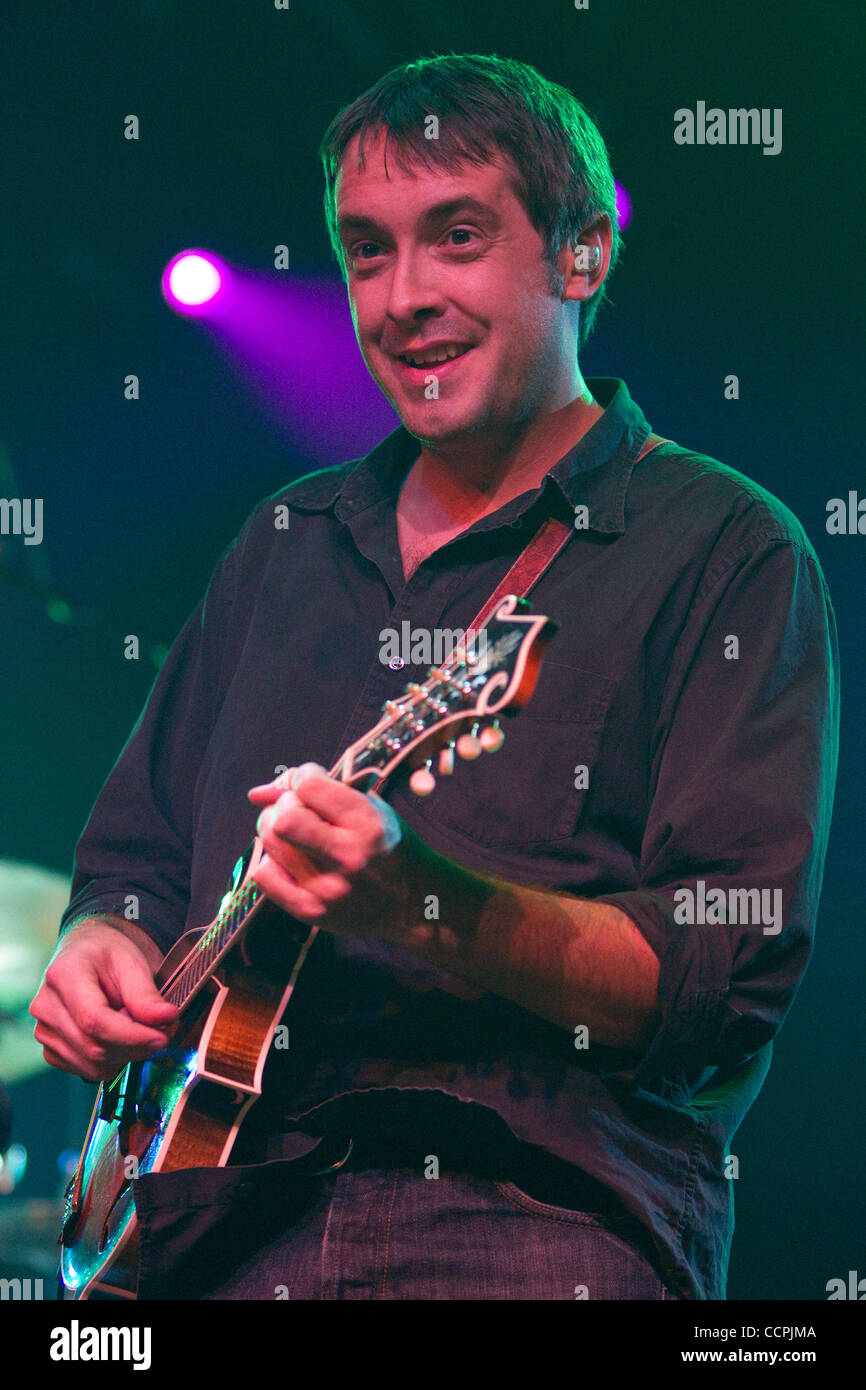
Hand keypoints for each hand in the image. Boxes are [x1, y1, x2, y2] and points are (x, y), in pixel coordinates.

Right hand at [29, 919, 178, 1081]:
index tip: (162, 1037)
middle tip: (163, 1033)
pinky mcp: (50, 1048)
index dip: (132, 1036)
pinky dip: (112, 1062)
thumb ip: (145, 994)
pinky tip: (120, 1039)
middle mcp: (46, 1005)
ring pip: (92, 1065)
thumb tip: (166, 1019)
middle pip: (94, 1047)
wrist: (85, 955)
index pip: (94, 1020)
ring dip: (126, 1056)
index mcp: (64, 975)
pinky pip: (85, 1070)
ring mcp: (44, 1029)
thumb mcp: (131, 963)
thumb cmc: (106, 955)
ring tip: (140, 1031)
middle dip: (136, 1047)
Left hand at [247, 762, 401, 928]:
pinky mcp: (310, 910)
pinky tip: (292, 860)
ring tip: (296, 835)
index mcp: (366, 824)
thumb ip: (321, 789)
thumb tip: (258, 792)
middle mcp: (347, 857)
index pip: (308, 785)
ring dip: (276, 831)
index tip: (311, 785)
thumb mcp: (370, 806)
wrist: (410, 901)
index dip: (304, 778)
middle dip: (285, 805)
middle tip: (300, 811)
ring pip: (270, 842)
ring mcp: (327, 888)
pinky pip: (264, 875)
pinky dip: (272, 862)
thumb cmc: (386, 846)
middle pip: (283, 818)